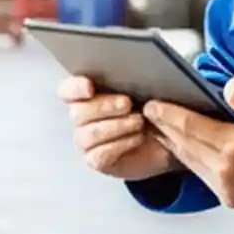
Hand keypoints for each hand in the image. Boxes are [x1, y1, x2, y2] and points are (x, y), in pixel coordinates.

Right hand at [56, 76, 184, 181]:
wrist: (166, 138)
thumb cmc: (149, 109)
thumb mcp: (143, 89)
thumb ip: (129, 80)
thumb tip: (130, 72)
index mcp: (87, 95)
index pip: (67, 91)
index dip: (74, 88)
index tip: (90, 88)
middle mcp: (82, 118)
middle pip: (77, 113)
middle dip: (103, 107)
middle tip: (127, 104)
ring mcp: (87, 141)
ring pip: (88, 135)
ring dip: (116, 126)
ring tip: (138, 122)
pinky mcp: (96, 160)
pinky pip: (99, 155)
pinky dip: (120, 145)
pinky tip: (137, 138)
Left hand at [144, 78, 233, 208]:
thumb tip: (227, 87)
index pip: (191, 127)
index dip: (169, 114)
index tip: (153, 104)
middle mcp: (225, 171)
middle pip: (185, 146)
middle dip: (165, 128)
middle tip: (150, 112)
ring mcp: (226, 188)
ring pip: (190, 163)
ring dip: (174, 144)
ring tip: (161, 128)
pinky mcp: (230, 198)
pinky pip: (202, 175)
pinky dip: (190, 159)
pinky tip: (187, 148)